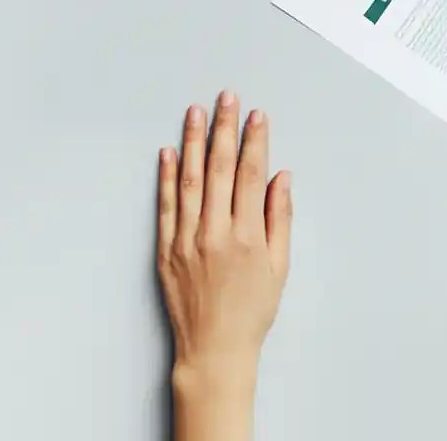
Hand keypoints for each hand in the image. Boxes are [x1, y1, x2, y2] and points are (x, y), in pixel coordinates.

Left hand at [157, 90, 292, 388]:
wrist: (214, 349)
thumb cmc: (252, 311)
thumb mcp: (280, 265)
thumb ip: (279, 217)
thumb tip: (281, 177)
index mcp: (247, 235)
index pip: (250, 175)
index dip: (254, 142)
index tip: (257, 116)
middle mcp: (215, 233)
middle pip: (219, 169)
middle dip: (224, 130)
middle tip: (226, 98)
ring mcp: (187, 240)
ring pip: (189, 181)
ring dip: (192, 143)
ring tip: (195, 113)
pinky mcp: (166, 251)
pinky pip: (166, 206)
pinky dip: (166, 178)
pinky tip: (168, 153)